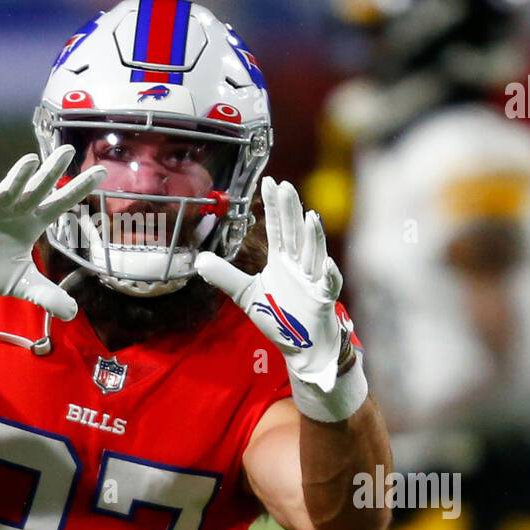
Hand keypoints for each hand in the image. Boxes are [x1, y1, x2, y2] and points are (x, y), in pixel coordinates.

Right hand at [0, 145, 105, 323]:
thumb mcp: (23, 286)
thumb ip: (47, 296)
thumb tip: (73, 314)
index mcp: (32, 224)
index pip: (61, 204)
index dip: (79, 189)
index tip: (101, 173)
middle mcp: (16, 212)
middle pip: (38, 189)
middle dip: (52, 171)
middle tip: (67, 151)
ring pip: (9, 190)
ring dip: (19, 176)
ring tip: (31, 161)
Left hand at [195, 176, 343, 390]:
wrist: (302, 348)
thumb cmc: (280, 318)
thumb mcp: (246, 295)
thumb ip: (225, 277)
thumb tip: (199, 261)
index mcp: (282, 261)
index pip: (277, 228)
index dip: (273, 206)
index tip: (270, 181)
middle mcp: (299, 266)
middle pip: (295, 234)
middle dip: (291, 211)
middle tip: (286, 186)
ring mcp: (313, 281)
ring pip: (314, 255)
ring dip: (313, 237)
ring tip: (311, 217)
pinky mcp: (324, 300)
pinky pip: (328, 286)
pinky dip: (330, 275)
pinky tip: (328, 264)